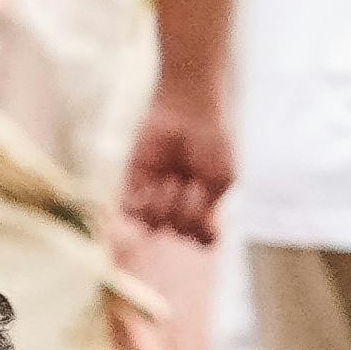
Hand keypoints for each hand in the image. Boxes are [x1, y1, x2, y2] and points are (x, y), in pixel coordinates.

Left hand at [121, 85, 233, 246]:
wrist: (188, 110)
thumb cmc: (211, 141)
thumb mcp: (221, 179)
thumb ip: (208, 212)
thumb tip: (195, 239)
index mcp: (202, 203)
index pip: (200, 238)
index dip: (203, 238)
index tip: (211, 228)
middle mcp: (177, 202)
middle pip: (177, 232)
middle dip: (186, 215)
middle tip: (192, 185)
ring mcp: (154, 194)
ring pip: (153, 226)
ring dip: (165, 208)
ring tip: (172, 181)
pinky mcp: (132, 182)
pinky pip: (130, 212)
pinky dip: (143, 204)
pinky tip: (154, 185)